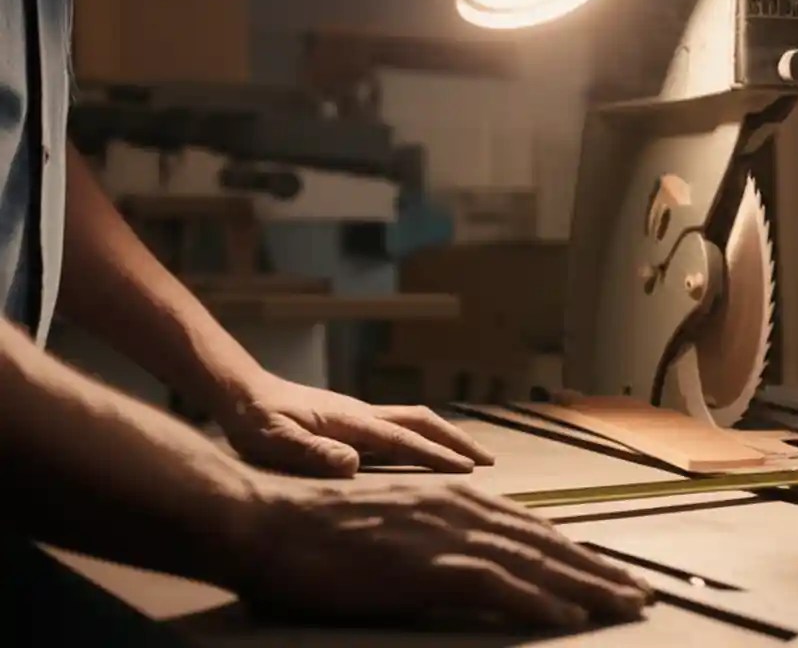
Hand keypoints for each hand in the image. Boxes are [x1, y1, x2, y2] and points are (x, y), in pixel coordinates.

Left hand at [216, 374, 494, 477]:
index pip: (403, 440)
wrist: (242, 392)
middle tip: (489, 460)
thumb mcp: (274, 441)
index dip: (436, 456)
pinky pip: (401, 426)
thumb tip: (353, 465)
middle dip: (457, 440)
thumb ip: (311, 453)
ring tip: (471, 456)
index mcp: (350, 422)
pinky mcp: (352, 420)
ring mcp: (359, 415)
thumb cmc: (254, 420)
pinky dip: (426, 437)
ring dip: (446, 436)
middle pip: (422, 422)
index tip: (468, 471)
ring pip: (415, 421)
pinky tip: (429, 451)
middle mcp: (362, 414)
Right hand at [233, 478, 651, 627]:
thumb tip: (466, 568)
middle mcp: (463, 509)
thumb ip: (435, 541)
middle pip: (547, 544)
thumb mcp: (393, 530)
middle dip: (598, 572)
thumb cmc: (321, 532)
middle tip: (640, 593)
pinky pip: (498, 587)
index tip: (610, 572)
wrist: (270, 520)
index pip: (531, 530)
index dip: (575, 554)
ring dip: (587, 588)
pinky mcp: (429, 565)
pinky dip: (539, 604)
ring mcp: (448, 536)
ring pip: (535, 563)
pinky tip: (569, 620)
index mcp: (455, 501)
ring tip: (625, 607)